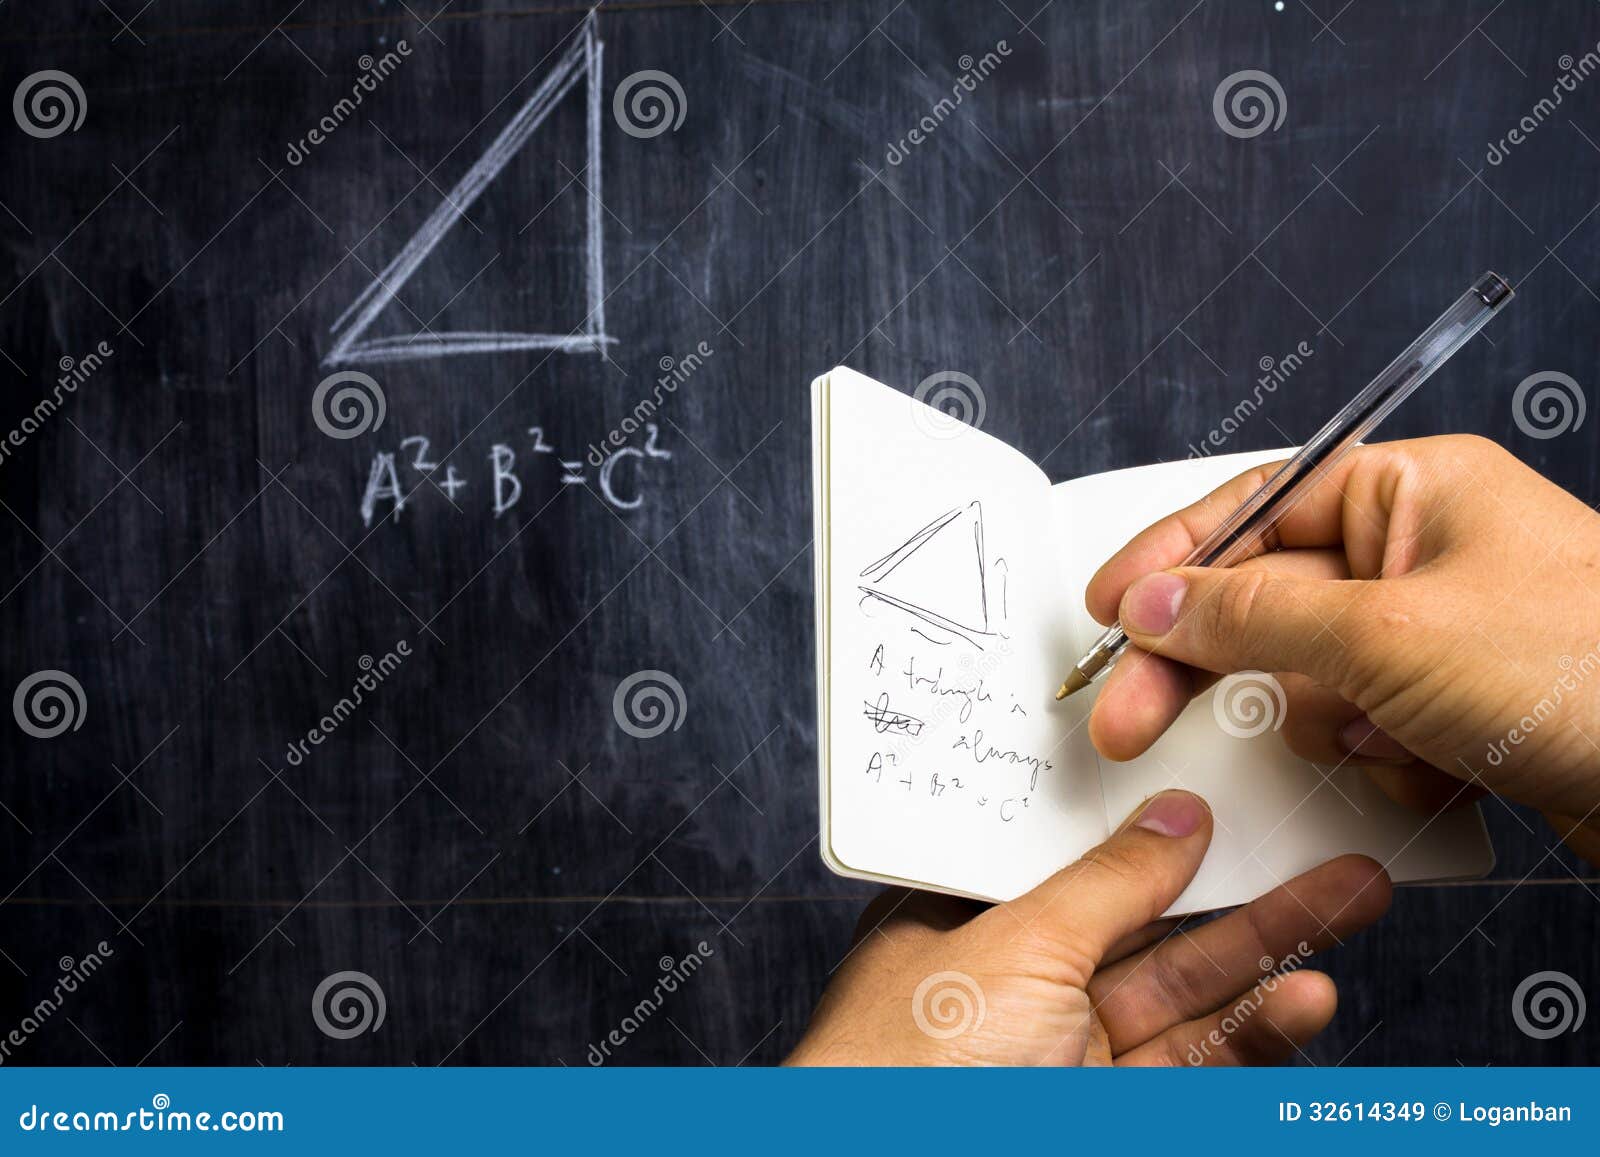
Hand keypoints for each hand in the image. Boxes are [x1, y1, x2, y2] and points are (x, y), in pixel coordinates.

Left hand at [786, 790, 1390, 1065]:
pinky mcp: (1111, 1105)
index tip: (1225, 788)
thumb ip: (1106, 883)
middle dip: (1240, 884)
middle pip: (1147, 920)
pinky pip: (1194, 1058)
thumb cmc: (907, 1067)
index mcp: (965, 921)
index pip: (1070, 853)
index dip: (1150, 822)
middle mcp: (1016, 982)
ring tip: (1351, 897)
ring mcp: (1066, 1051)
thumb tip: (1173, 817)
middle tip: (1322, 843)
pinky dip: (1253, 1029)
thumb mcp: (1014, 945)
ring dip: (1268, 949)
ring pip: (1185, 989)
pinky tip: (1304, 996)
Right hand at [1085, 435, 1599, 856]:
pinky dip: (1380, 756)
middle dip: (1213, 663)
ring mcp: (1444, 634)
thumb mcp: (1387, 633)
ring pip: (1314, 677)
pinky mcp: (1460, 706)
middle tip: (1134, 718)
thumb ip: (1251, 616)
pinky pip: (1365, 726)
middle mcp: (1424, 552)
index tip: (1107, 610)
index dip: (1170, 559)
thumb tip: (1156, 601)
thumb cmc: (1586, 671)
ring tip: (1389, 737)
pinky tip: (1432, 763)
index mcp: (1414, 490)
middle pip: (1271, 599)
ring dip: (1331, 720)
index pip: (1257, 507)